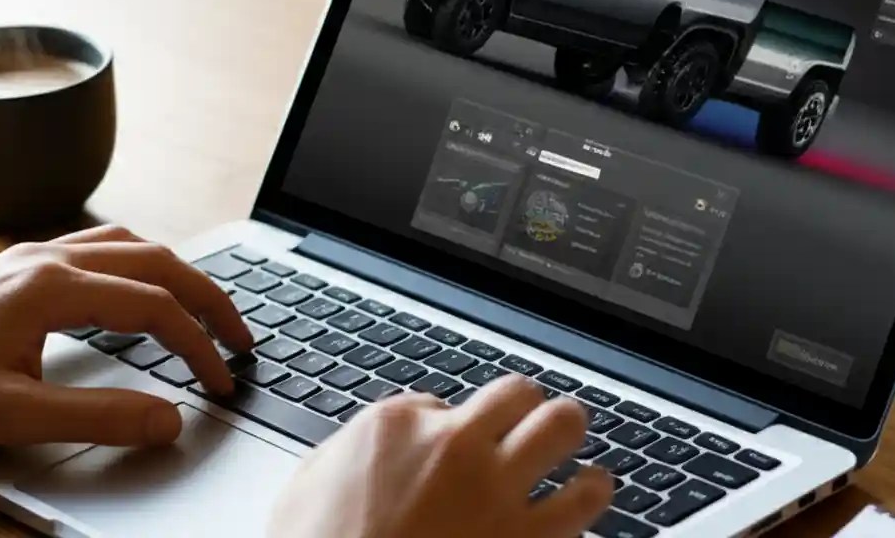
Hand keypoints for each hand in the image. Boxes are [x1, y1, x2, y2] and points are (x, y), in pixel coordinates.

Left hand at [0, 225, 251, 448]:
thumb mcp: (15, 417)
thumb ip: (99, 418)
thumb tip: (169, 418)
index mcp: (51, 286)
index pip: (153, 304)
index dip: (197, 344)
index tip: (220, 380)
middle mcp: (48, 258)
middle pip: (155, 259)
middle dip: (207, 297)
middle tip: (241, 337)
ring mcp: (34, 256)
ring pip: (131, 245)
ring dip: (177, 274)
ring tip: (205, 309)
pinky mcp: (22, 267)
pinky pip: (101, 248)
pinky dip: (141, 266)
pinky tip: (142, 289)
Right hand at [270, 375, 613, 537]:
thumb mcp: (305, 489)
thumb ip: (344, 455)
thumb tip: (369, 450)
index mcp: (395, 427)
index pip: (440, 404)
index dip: (447, 428)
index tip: (446, 449)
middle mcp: (453, 446)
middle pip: (516, 394)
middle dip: (525, 408)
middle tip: (528, 425)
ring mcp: (496, 491)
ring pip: (562, 426)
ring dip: (566, 436)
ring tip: (568, 449)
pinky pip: (584, 501)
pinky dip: (589, 494)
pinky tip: (586, 496)